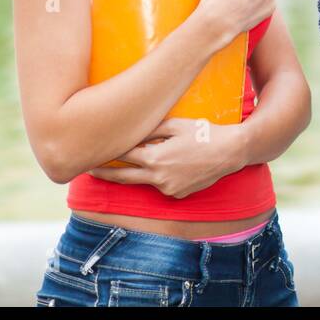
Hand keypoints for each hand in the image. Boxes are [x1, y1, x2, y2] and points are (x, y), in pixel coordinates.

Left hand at [88, 118, 244, 198]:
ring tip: (132, 164)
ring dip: (139, 172)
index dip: (106, 154)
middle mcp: (158, 178)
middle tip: (88, 170)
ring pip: (146, 181)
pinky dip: (161, 177)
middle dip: (104, 174)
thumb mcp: (175, 124)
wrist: (231, 151)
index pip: (122, 157)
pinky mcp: (179, 194)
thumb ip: (149, 130)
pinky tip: (174, 165)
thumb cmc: (204, 133)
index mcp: (155, 158)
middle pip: (123, 177)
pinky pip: (163, 186)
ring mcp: (169, 189)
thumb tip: (130, 131)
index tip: (92, 152)